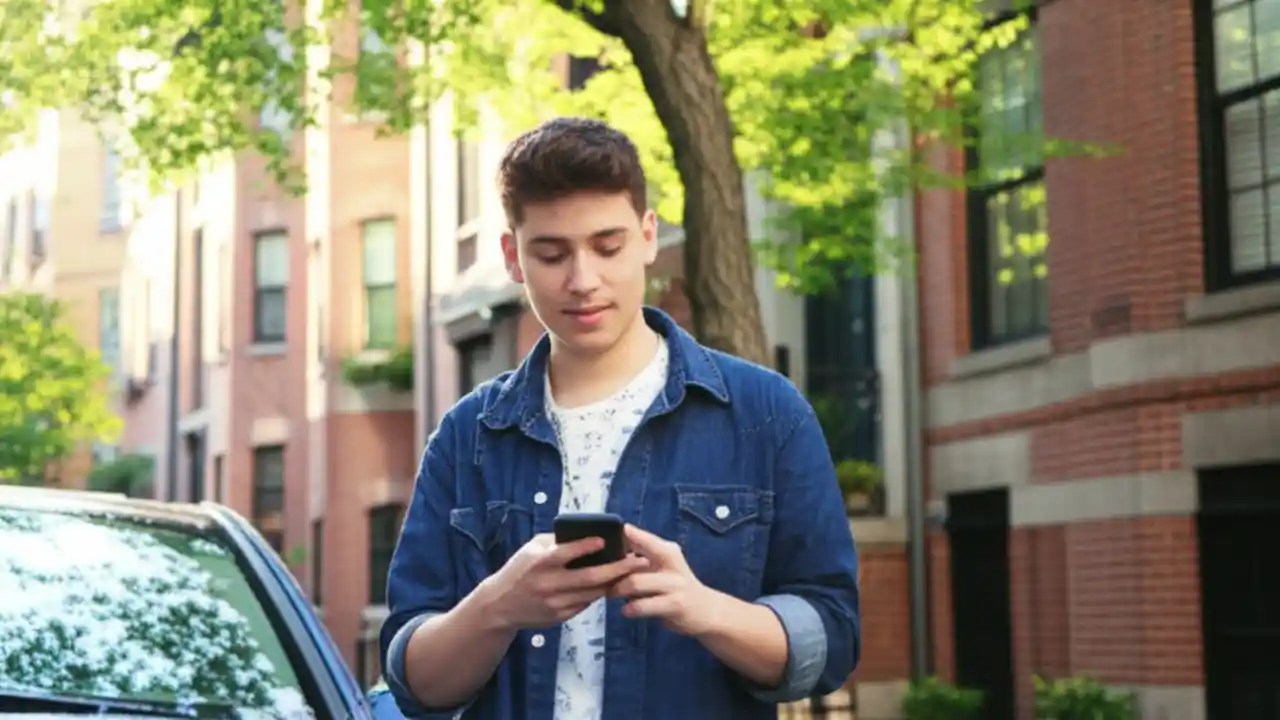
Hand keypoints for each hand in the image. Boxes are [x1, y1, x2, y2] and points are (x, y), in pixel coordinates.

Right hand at [482, 533, 648, 630]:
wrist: (500, 605)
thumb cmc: (519, 570)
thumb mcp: (531, 549)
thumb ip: (555, 542)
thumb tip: (586, 534)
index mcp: (540, 563)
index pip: (566, 553)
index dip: (586, 546)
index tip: (605, 539)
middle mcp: (549, 584)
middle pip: (590, 578)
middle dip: (618, 569)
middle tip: (639, 561)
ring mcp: (555, 603)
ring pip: (593, 593)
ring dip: (615, 582)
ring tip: (633, 572)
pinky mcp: (560, 617)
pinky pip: (586, 603)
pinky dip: (600, 593)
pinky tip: (613, 584)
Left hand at [609, 524, 721, 636]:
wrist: (706, 609)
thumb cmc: (677, 585)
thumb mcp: (664, 565)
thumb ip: (642, 558)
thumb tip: (611, 553)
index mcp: (666, 550)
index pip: (641, 538)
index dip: (621, 537)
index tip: (603, 540)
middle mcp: (671, 563)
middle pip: (634, 562)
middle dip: (613, 572)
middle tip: (600, 578)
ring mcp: (674, 585)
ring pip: (636, 584)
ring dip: (618, 590)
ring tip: (611, 594)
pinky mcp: (674, 605)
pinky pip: (643, 606)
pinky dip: (630, 609)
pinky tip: (626, 610)